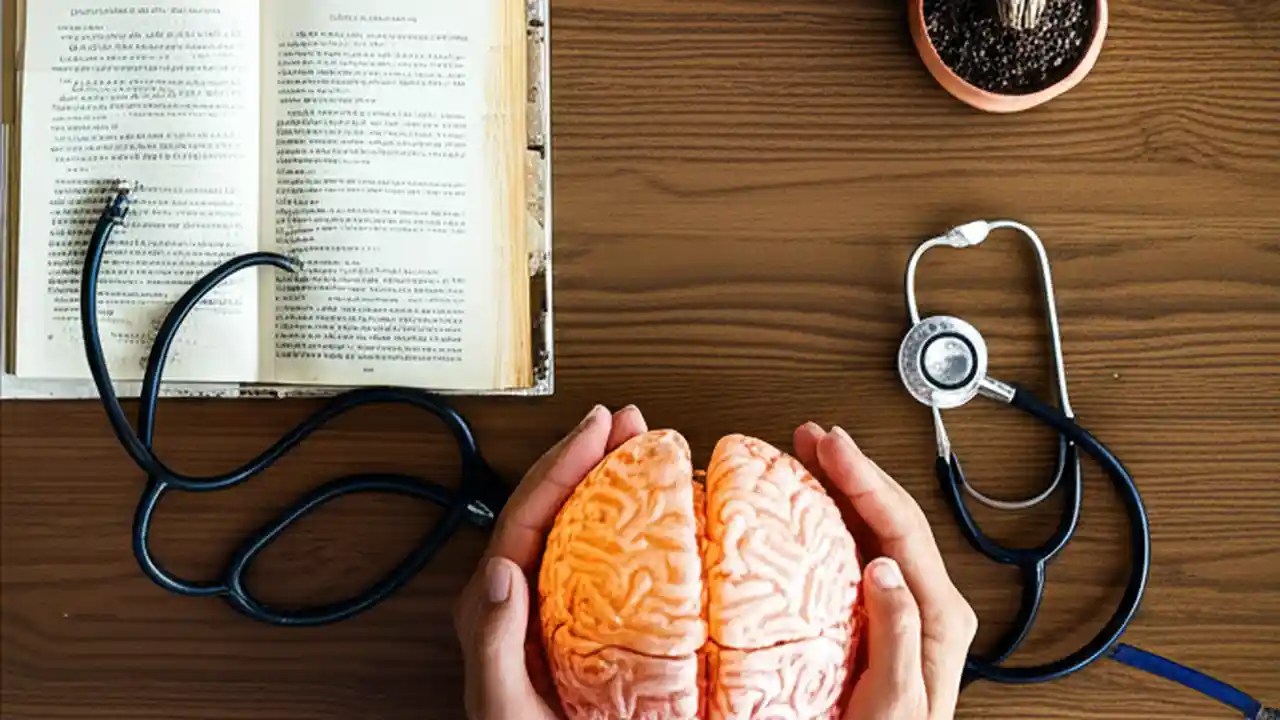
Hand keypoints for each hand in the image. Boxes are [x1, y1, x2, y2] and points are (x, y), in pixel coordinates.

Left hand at [453, 404, 648, 719]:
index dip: (561, 462)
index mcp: (494, 604)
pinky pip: (599, 552)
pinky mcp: (580, 615)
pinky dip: (623, 518)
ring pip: (575, 519)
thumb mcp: (503, 704)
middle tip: (630, 421)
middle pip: (550, 502)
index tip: (598, 429)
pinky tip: (650, 506)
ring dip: (604, 475)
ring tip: (640, 444)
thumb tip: (499, 569)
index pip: (526, 513)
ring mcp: (551, 600)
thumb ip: (493, 642)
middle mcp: (519, 591)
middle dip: (587, 453)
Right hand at [794, 423, 978, 719]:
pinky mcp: (875, 616)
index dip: (865, 478)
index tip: (832, 446)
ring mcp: (901, 606)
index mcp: (938, 615)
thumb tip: (882, 565)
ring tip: (808, 455)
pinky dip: (833, 519)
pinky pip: (856, 553)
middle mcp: (925, 601)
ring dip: (842, 486)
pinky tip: (810, 506)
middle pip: (890, 515)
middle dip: (852, 469)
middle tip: (812, 436)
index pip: (901, 527)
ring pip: (873, 527)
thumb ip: (898, 634)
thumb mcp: (896, 702)